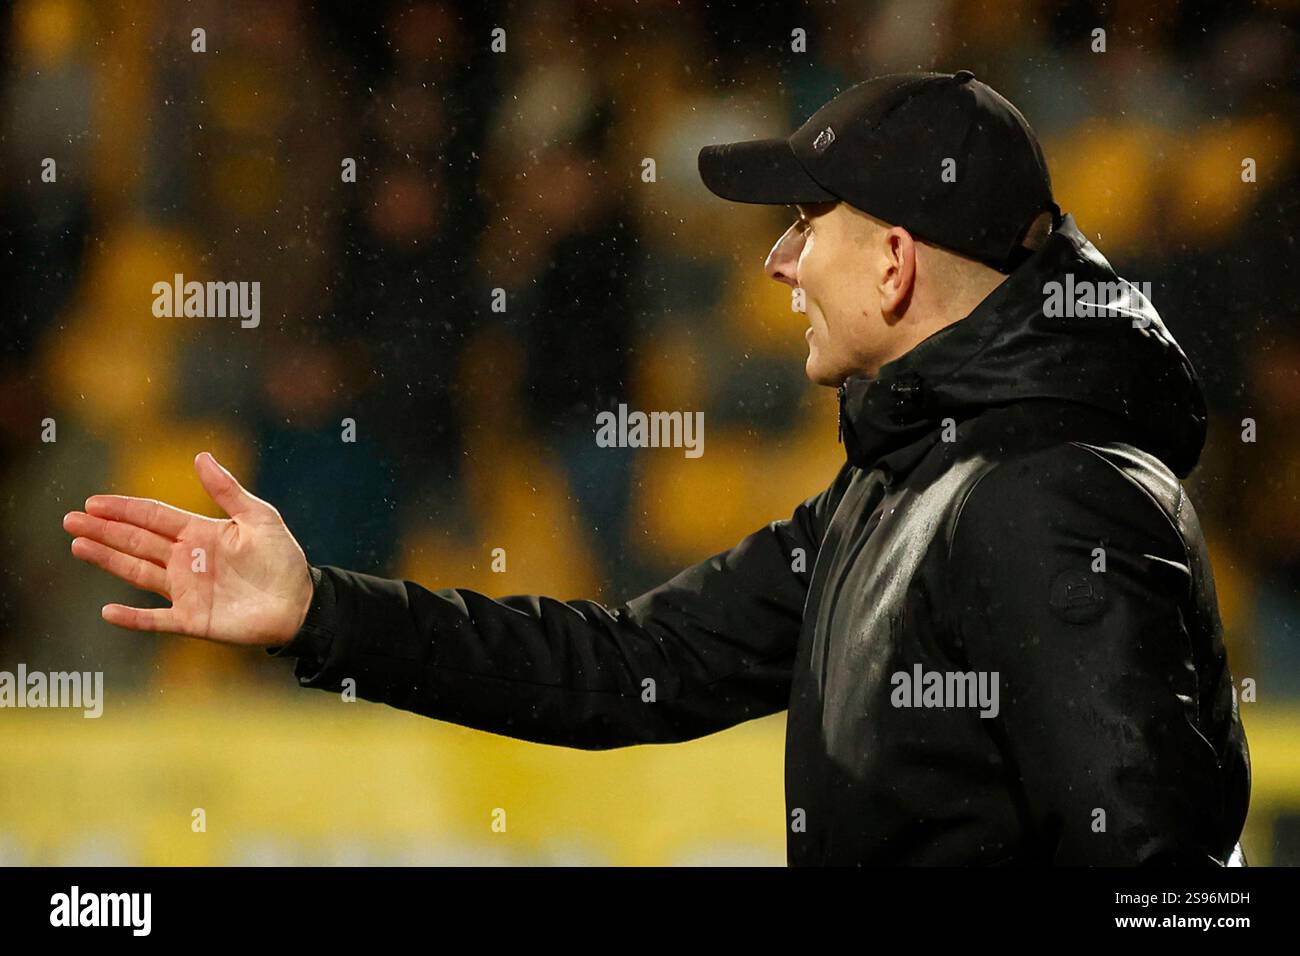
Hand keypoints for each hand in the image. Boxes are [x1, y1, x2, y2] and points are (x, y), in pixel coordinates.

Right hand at [62, 452, 313, 646]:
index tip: (93, 502)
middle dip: (103, 529)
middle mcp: (185, 560)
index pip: (153, 516)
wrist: (300, 602)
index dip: (123, 508)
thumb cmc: (283, 559)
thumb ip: (228, 490)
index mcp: (200, 533)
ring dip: (107, 560)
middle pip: (136, 541)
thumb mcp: (260, 517)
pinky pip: (156, 619)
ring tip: (77, 545)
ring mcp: (186, 590)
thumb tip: (201, 455)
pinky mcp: (192, 619)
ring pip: (137, 572)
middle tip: (69, 519)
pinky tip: (108, 612)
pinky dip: (133, 618)